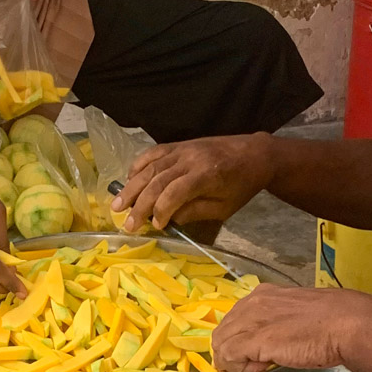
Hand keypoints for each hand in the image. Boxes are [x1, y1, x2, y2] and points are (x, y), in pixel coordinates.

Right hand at [114, 135, 269, 229]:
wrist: (253, 153)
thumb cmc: (241, 186)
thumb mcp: (224, 207)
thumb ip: (195, 212)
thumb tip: (168, 220)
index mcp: (206, 176)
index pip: (175, 192)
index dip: (161, 210)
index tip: (156, 226)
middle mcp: (190, 159)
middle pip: (157, 181)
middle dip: (139, 204)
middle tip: (127, 224)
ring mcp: (182, 149)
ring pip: (150, 167)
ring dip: (131, 187)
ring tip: (117, 205)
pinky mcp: (178, 144)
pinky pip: (153, 153)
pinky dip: (138, 165)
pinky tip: (129, 180)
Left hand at [212, 283, 371, 371]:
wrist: (343, 322)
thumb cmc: (329, 322)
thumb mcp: (294, 317)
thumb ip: (277, 323)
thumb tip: (271, 343)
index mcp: (262, 295)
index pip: (233, 320)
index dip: (240, 342)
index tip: (256, 356)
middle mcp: (251, 303)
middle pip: (222, 333)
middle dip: (232, 356)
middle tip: (254, 369)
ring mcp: (251, 320)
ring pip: (221, 345)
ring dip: (236, 365)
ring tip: (259, 371)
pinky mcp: (254, 339)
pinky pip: (229, 357)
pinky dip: (240, 370)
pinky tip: (263, 371)